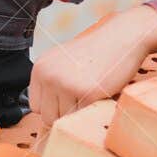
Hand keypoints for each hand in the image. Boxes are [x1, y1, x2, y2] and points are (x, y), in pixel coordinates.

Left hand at [28, 5, 156, 125]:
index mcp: (40, 67)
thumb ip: (51, 82)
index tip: (67, 98)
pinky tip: (99, 89)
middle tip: (81, 94)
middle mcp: (48, 76)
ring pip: (65, 120)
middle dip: (65, 112)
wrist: (122, 36)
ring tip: (91, 89)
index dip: (52, 106)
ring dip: (80, 110)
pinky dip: (93, 107)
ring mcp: (66, 84)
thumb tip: (45, 115)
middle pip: (47, 116)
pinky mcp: (87, 93)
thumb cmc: (96, 50)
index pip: (35, 106)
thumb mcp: (63, 61)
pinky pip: (84, 116)